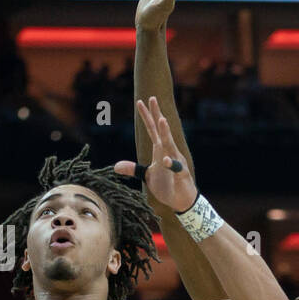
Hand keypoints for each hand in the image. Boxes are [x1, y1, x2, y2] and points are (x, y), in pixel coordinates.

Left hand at [115, 97, 198, 212]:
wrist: (182, 201)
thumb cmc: (167, 186)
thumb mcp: (147, 176)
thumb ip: (133, 169)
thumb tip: (116, 166)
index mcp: (160, 150)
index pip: (153, 130)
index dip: (146, 116)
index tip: (141, 101)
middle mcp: (169, 152)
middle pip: (162, 131)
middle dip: (157, 115)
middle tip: (152, 98)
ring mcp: (176, 162)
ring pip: (170, 145)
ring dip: (166, 133)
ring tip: (162, 120)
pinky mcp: (181, 175)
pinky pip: (176, 168)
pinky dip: (171, 165)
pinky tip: (165, 161)